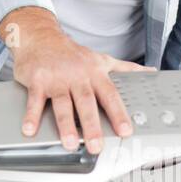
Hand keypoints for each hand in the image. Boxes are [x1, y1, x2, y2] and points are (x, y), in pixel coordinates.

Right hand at [0, 7, 154, 154]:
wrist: (40, 36)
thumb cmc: (71, 53)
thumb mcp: (101, 58)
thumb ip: (125, 68)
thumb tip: (150, 72)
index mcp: (95, 73)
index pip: (110, 96)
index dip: (118, 114)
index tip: (125, 131)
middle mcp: (77, 76)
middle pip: (87, 103)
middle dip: (92, 125)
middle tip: (96, 145)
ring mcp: (57, 78)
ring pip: (63, 104)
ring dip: (65, 125)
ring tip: (70, 143)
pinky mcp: (37, 80)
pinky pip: (35, 100)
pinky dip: (32, 116)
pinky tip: (30, 130)